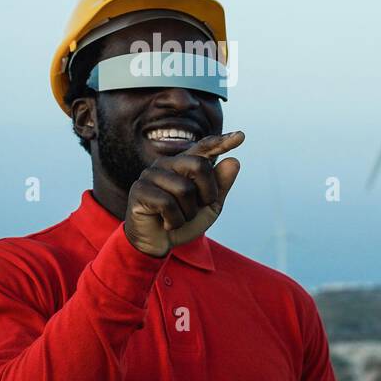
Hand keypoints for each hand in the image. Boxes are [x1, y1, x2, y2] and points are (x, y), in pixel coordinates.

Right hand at [124, 131, 243, 256]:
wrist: (158, 244)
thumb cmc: (183, 221)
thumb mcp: (209, 206)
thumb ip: (221, 185)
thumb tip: (234, 161)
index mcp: (184, 164)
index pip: (204, 148)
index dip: (221, 142)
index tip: (240, 136)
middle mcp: (167, 164)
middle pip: (199, 166)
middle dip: (207, 193)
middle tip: (197, 209)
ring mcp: (150, 174)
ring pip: (184, 189)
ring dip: (188, 213)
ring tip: (177, 218)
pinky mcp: (139, 189)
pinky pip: (167, 204)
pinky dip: (174, 221)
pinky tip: (166, 223)